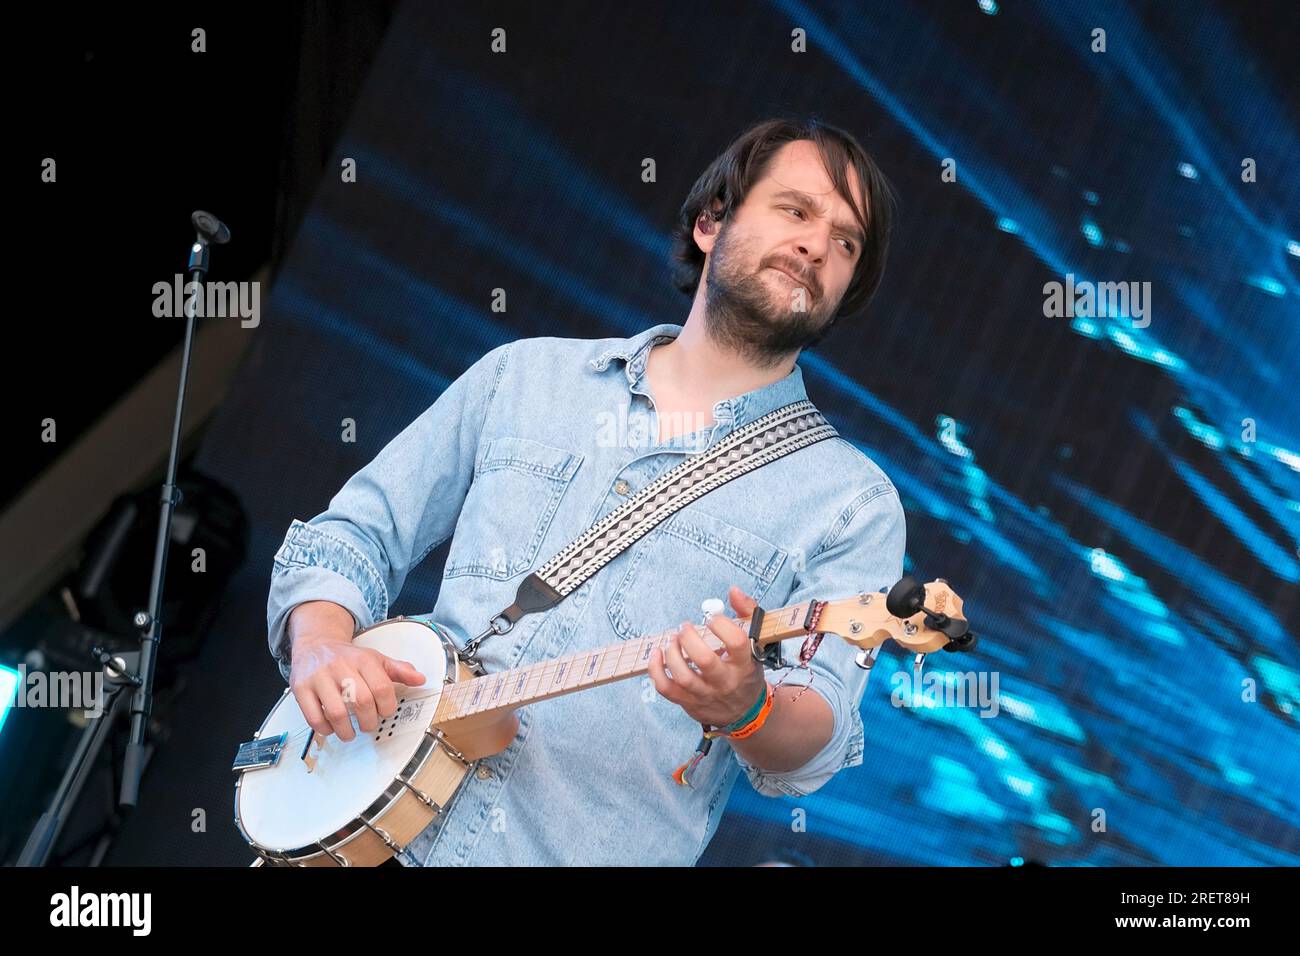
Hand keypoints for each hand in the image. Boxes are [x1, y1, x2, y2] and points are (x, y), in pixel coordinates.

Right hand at [287, 602, 425, 741]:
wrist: (315, 643)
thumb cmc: (347, 657)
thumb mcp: (376, 658)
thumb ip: (399, 670)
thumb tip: (420, 679)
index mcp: (363, 659)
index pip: (382, 688)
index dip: (387, 707)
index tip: (385, 712)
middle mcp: (341, 666)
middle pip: (361, 702)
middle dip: (369, 721)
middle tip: (369, 725)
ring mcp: (319, 677)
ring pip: (337, 712)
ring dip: (347, 730)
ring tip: (351, 732)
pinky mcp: (301, 688)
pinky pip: (314, 717)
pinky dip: (325, 729)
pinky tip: (332, 728)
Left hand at [648, 585, 766, 728]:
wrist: (746, 711)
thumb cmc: (746, 671)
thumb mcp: (755, 643)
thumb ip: (747, 613)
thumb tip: (733, 591)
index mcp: (744, 664)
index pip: (736, 642)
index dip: (721, 625)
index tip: (711, 619)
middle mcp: (726, 681)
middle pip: (705, 660)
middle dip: (689, 638)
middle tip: (685, 628)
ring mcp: (706, 694)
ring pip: (683, 677)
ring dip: (672, 653)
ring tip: (672, 640)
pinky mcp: (689, 703)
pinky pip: (666, 689)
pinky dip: (655, 670)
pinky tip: (657, 654)